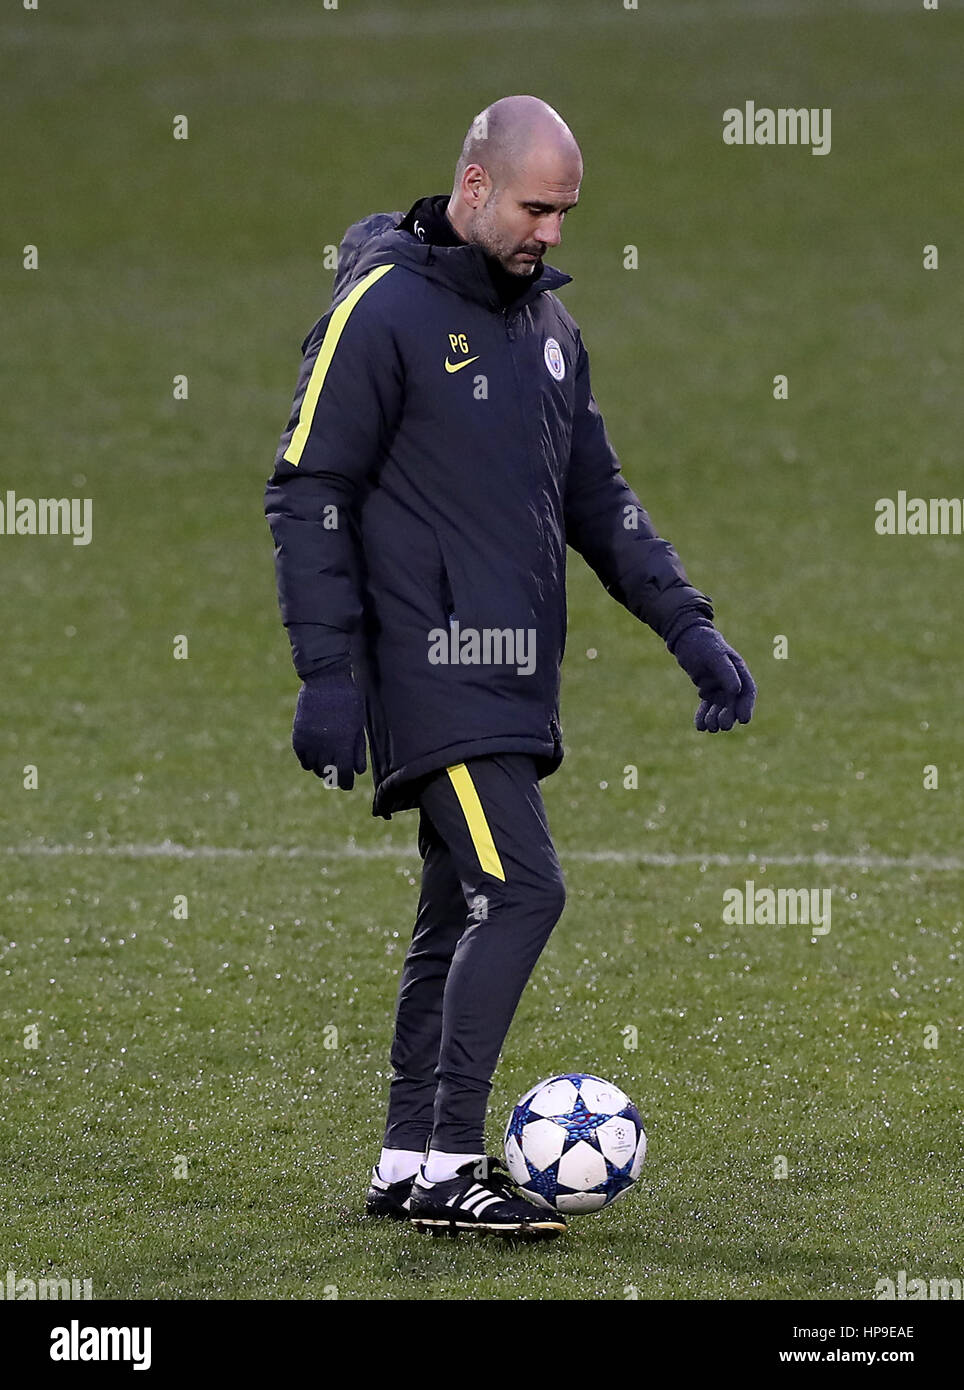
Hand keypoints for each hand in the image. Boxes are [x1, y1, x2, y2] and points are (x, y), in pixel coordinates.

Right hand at [292, 663, 366, 787]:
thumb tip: (358, 771)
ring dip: (321, 770)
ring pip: (313, 767)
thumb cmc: (349, 701)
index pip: (344, 774)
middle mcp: (325, 746)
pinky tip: (313, 760)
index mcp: (343, 745)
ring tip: (326, 768)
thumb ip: (357, 749)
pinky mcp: (299, 734)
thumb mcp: (358, 725)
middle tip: (337, 778)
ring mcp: (310, 741)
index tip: (347, 785)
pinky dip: (307, 761)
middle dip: (334, 777)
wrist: (326, 680)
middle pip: (328, 773)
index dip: (346, 782)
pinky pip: (301, 756)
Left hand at [670, 622, 755, 731]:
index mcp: (739, 671)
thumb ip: (726, 672)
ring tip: (707, 727)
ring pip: (720, 708)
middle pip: (733, 704)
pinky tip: (699, 726)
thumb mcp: (715, 656)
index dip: (747, 706)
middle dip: (729, 716)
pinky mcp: (707, 691)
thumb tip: (736, 690)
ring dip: (715, 719)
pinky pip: (707, 707)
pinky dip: (703, 716)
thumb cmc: (705, 643)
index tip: (744, 720)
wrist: (687, 638)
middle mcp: (732, 681)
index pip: (747, 692)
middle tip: (721, 726)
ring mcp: (719, 687)